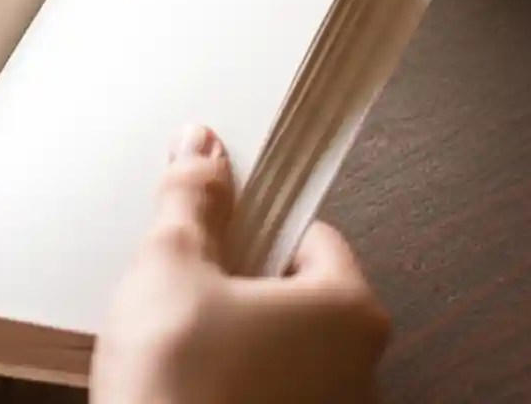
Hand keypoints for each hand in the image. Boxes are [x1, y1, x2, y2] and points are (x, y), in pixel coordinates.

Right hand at [91, 125, 390, 403]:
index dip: (254, 227)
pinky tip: (187, 384)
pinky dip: (232, 381)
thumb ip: (193, 199)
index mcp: (349, 309)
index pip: (311, 235)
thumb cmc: (176, 386)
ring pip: (281, 349)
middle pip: (298, 293)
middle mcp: (359, 368)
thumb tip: (201, 149)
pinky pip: (267, 390)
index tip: (215, 230)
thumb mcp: (171, 266)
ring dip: (235, 338)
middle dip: (241, 285)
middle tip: (186, 289)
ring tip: (180, 341)